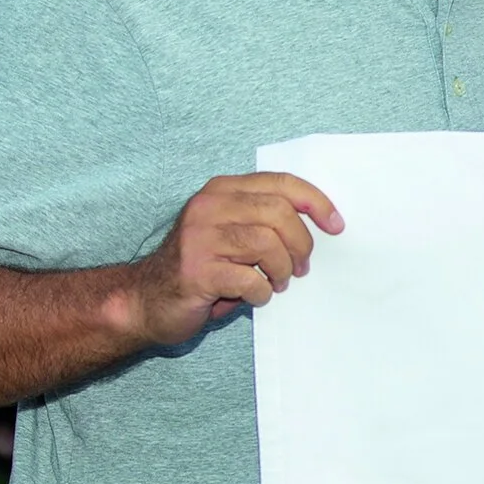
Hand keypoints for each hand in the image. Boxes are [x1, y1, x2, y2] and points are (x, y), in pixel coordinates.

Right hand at [126, 173, 342, 346]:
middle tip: (300, 268)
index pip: (280, 183)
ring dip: (282, 271)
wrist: (146, 300)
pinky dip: (261, 293)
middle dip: (300, 244)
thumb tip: (319, 225)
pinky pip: (250, 280)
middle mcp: (208, 207)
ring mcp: (199, 238)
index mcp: (221, 190)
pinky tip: (253, 297)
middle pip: (279, 213)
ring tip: (276, 284)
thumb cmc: (200, 268)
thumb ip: (263, 221)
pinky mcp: (196, 271)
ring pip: (268, 244)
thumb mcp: (231, 233)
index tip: (336, 225)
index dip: (316, 202)